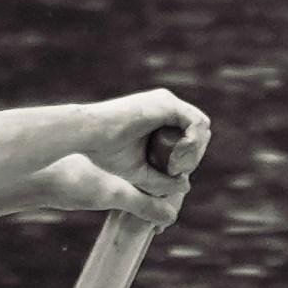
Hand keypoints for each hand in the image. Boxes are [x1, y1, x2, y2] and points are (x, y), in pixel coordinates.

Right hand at [76, 91, 211, 209]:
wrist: (86, 135)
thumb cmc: (103, 152)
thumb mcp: (138, 171)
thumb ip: (161, 179)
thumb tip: (186, 185)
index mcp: (159, 117)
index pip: (190, 135)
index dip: (189, 156)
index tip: (173, 173)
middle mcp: (165, 105)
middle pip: (199, 130)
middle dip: (194, 154)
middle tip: (176, 171)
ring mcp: (166, 102)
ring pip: (201, 126)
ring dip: (194, 151)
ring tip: (175, 167)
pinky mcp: (166, 103)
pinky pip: (196, 123)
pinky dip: (192, 143)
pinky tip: (176, 158)